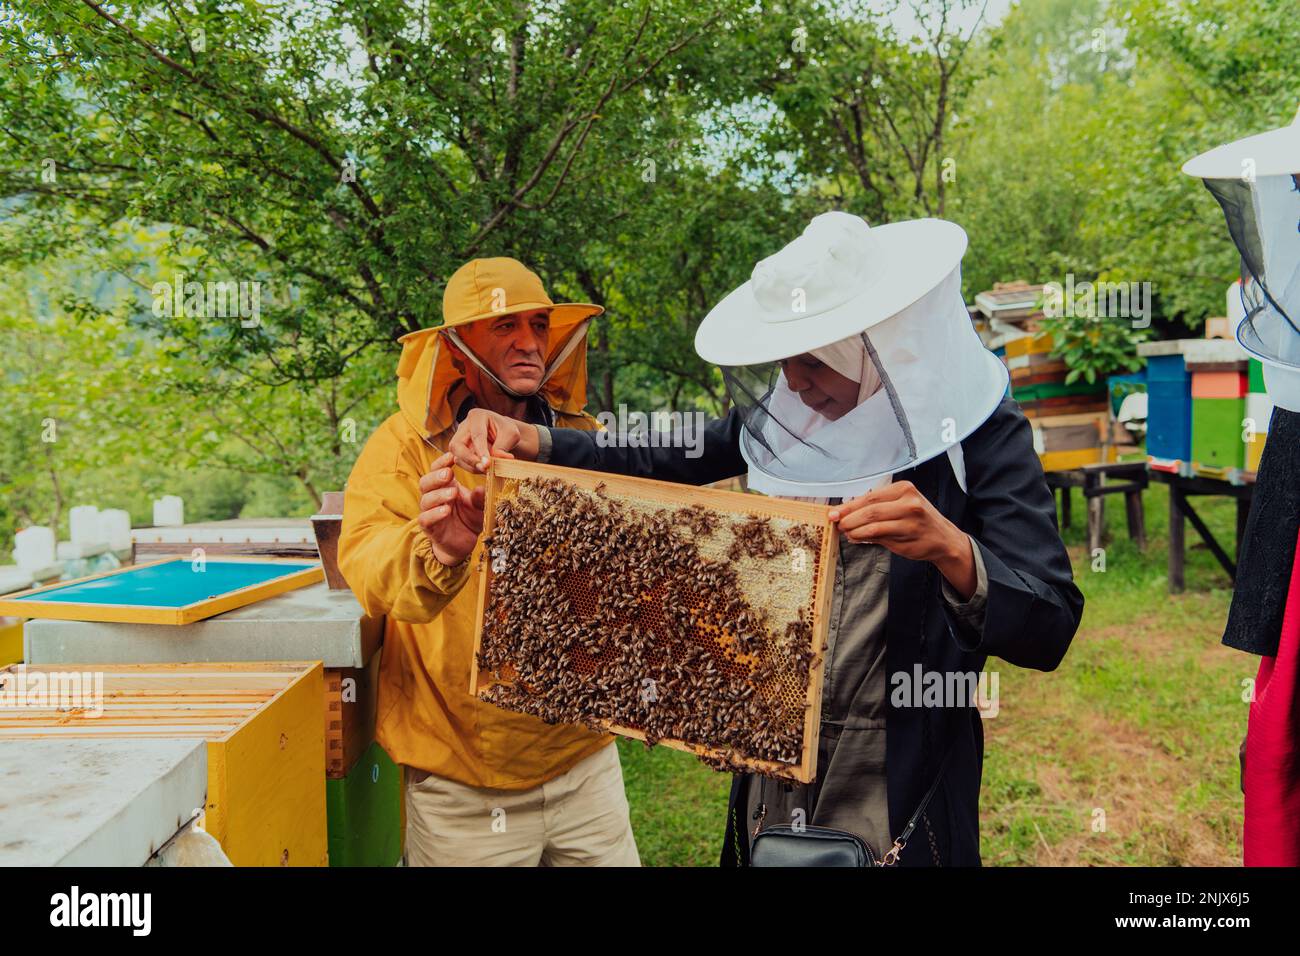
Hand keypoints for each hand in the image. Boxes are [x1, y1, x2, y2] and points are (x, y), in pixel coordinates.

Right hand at [417, 452, 485, 565]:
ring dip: (438, 495)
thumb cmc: (469, 519)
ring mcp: (430, 512)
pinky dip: (435, 514)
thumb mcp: (479, 506)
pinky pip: (426, 519)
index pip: (438, 469)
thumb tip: (481, 489)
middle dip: (436, 476)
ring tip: (453, 493)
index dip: (442, 461)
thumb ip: (480, 497)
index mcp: (445, 486)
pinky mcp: (430, 528)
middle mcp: (434, 497)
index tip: (452, 456)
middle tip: (449, 473)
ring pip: (426, 499)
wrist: (463, 544)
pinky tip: (446, 511)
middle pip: (426, 482)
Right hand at [448, 408, 538, 473]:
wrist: (503, 434)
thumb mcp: (511, 436)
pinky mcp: (459, 451)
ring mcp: (459, 439)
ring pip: (457, 457)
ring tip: (489, 469)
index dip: (481, 451)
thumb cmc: (507, 431)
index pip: (477, 435)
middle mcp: (464, 426)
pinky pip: (461, 463)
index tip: (487, 464)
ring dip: (472, 467)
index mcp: (477, 416)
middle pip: (456, 445)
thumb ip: (502, 448)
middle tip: (484, 468)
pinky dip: (472, 468)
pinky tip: (484, 468)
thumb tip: (490, 462)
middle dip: (468, 460)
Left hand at [828, 480, 976, 598]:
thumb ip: (875, 508)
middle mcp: (909, 502)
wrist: (943, 539)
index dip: (849, 506)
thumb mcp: (900, 506)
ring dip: (854, 529)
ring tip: (845, 531)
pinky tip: (856, 537)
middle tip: (836, 523)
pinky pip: (880, 536)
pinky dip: (863, 537)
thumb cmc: (917, 520)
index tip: (834, 512)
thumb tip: (845, 513)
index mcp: (904, 489)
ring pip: (873, 524)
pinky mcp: (909, 536)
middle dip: (848, 517)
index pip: (870, 497)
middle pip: (870, 509)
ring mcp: (911, 520)